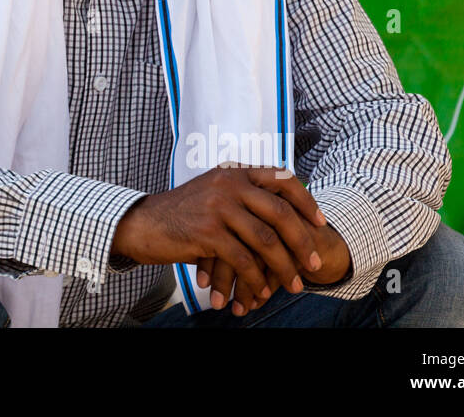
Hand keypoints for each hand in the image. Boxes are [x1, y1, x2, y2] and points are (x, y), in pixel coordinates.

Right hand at [112, 164, 328, 312]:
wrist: (143, 224)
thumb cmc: (182, 213)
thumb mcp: (214, 192)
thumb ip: (243, 196)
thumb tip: (284, 215)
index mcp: (235, 172)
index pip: (282, 179)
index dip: (306, 201)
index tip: (320, 223)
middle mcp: (229, 184)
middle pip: (280, 213)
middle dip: (302, 241)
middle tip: (313, 263)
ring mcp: (218, 207)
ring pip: (266, 240)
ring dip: (284, 268)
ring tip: (293, 286)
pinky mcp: (207, 232)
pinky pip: (243, 260)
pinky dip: (256, 279)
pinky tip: (260, 292)